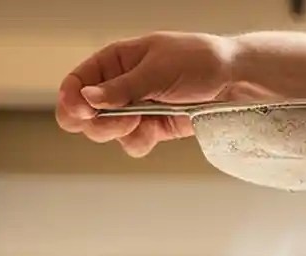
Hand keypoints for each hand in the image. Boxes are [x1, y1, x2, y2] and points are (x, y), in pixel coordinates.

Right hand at [56, 32, 250, 156]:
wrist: (234, 81)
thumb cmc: (199, 61)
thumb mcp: (158, 70)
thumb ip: (122, 88)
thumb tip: (87, 97)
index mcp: (115, 61)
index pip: (77, 82)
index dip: (72, 100)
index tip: (81, 112)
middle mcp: (119, 87)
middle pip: (85, 116)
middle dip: (101, 122)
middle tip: (125, 118)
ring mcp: (134, 109)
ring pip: (106, 133)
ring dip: (123, 131)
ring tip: (145, 119)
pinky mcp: (151, 128)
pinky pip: (131, 144)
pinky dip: (141, 141)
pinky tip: (157, 129)